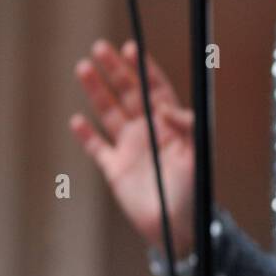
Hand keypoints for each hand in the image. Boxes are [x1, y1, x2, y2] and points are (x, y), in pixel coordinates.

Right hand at [69, 39, 195, 256]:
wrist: (177, 227)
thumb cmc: (194, 191)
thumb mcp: (198, 155)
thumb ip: (188, 127)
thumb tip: (164, 107)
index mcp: (169, 125)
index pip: (155, 88)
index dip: (143, 68)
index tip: (131, 49)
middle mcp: (148, 131)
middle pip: (129, 93)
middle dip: (115, 70)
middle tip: (100, 48)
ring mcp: (130, 148)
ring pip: (109, 113)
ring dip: (97, 91)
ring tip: (84, 68)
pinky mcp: (115, 169)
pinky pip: (97, 147)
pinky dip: (86, 135)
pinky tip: (76, 120)